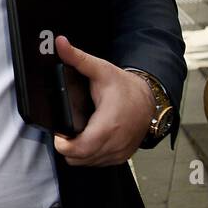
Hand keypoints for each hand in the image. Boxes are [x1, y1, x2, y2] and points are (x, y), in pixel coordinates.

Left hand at [52, 35, 152, 166]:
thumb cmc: (124, 86)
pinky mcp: (122, 156)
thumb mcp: (100, 69)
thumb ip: (77, 58)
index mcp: (109, 123)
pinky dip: (89, 156)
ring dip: (77, 153)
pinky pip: (98, 163)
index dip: (64, 145)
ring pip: (87, 163)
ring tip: (73, 135)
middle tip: (62, 133)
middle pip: (80, 158)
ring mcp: (120, 151)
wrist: (149, 99)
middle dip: (66, 148)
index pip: (81, 148)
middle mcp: (116, 141)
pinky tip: (86, 141)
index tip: (57, 134)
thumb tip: (61, 43)